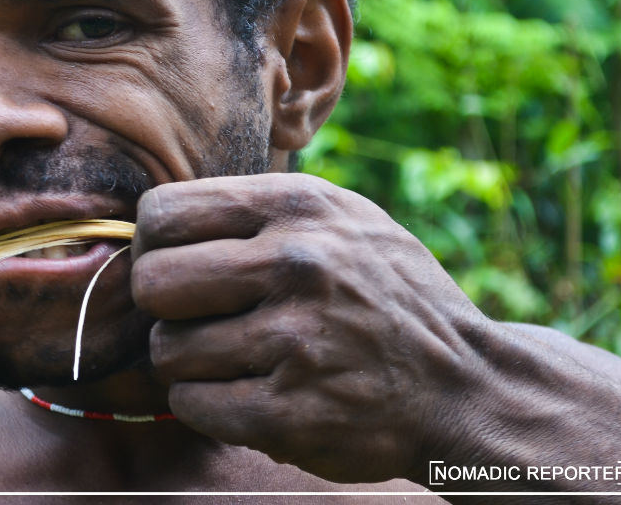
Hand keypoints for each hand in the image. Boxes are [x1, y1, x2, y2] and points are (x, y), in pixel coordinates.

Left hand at [130, 173, 486, 483]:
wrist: (468, 385)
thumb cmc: (384, 294)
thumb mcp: (339, 217)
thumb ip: (253, 211)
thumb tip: (152, 223)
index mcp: (297, 208)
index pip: (161, 214)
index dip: (153, 247)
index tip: (178, 269)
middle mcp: (297, 265)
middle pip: (152, 284)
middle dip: (163, 309)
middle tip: (196, 320)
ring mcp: (297, 340)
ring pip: (167, 351)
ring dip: (188, 364)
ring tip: (235, 361)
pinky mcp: (294, 411)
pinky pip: (193, 405)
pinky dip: (207, 407)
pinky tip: (247, 396)